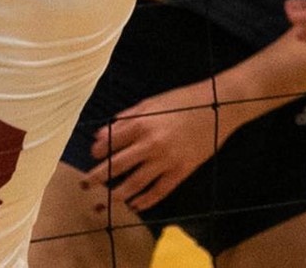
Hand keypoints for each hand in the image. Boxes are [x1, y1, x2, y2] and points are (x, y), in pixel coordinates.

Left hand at [87, 80, 227, 211]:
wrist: (219, 105)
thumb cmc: (184, 101)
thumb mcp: (152, 103)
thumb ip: (126, 118)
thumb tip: (102, 135)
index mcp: (142, 122)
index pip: (111, 142)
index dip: (99, 151)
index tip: (94, 157)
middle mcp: (151, 143)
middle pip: (117, 166)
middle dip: (98, 177)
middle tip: (85, 184)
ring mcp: (167, 159)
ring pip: (135, 184)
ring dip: (116, 196)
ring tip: (105, 203)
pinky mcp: (182, 170)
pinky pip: (159, 191)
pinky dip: (145, 201)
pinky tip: (135, 205)